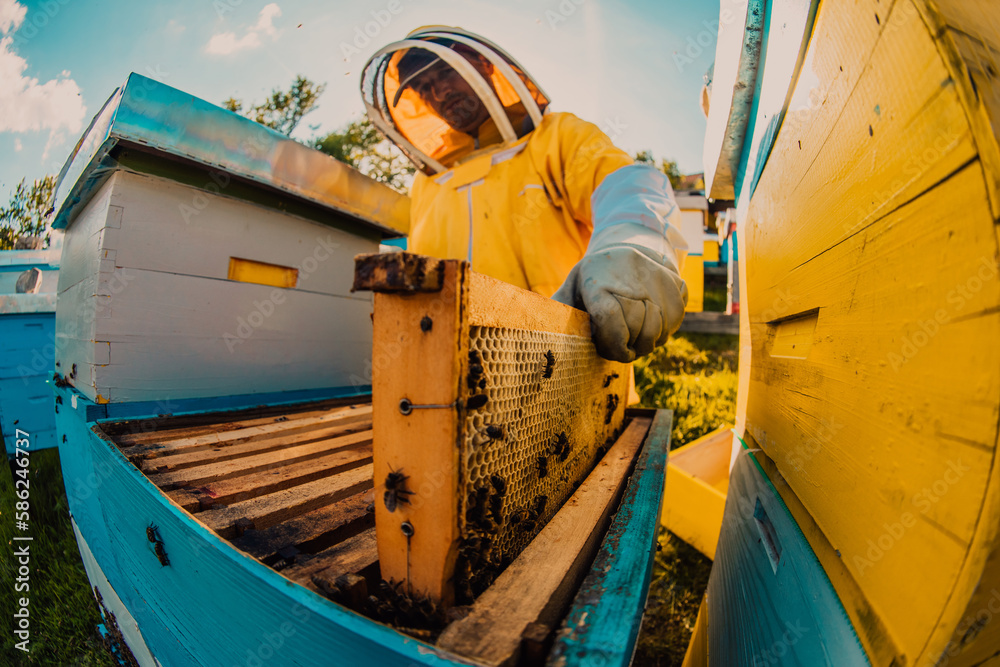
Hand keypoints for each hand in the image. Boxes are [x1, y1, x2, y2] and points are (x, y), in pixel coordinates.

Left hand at [551, 246, 687, 361]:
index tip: (613, 353)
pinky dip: (666, 330)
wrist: (626, 247)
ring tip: (636, 336)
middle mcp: (629, 272)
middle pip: (638, 328)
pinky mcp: (676, 280)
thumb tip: (536, 339)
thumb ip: (557, 314)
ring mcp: (656, 275)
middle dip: (632, 347)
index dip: (614, 344)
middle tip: (624, 348)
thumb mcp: (571, 290)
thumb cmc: (592, 279)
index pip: (610, 317)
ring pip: (660, 327)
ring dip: (649, 341)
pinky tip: (652, 323)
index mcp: (596, 277)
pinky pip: (676, 319)